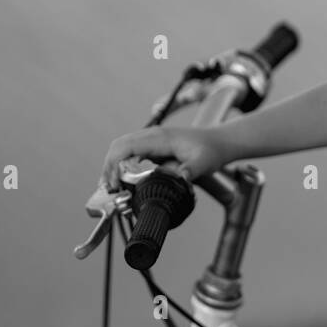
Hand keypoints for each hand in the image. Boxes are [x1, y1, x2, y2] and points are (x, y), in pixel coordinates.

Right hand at [100, 126, 226, 191]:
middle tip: (109, 190)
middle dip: (108, 167)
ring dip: (113, 167)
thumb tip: (179, 179)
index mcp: (160, 138)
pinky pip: (130, 153)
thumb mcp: (203, 163)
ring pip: (121, 149)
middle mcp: (152, 136)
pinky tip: (122, 181)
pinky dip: (122, 166)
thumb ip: (190, 171)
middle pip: (118, 146)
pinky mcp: (152, 147)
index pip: (126, 147)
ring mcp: (151, 140)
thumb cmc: (211, 150)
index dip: (114, 164)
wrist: (218, 142)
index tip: (114, 184)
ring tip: (112, 188)